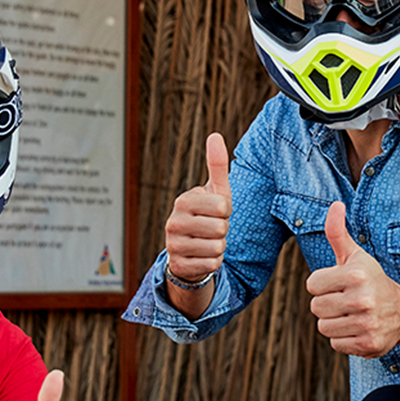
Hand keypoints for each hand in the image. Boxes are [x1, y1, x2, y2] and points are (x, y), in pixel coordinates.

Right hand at [162, 132, 231, 283]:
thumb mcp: (215, 192)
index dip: (226, 212)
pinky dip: (213, 263)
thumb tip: (215, 135)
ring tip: (207, 242)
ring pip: (218, 248)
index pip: (222, 207)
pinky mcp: (179, 266)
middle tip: (211, 230)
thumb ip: (217, 165)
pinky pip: (212, 265)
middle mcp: (173, 222)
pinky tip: (202, 257)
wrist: (190, 250)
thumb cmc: (208, 216)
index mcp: (183, 201)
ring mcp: (173, 245)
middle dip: (223, 231)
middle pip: (221, 229)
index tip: (216, 213)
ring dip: (219, 248)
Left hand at [307, 201, 399, 357]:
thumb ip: (338, 232)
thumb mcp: (355, 255)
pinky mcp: (369, 344)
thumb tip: (335, 205)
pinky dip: (344, 338)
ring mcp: (367, 323)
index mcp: (356, 274)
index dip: (323, 284)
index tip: (340, 284)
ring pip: (324, 327)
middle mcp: (363, 299)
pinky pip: (336, 344)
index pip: (312, 285)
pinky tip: (358, 328)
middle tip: (346, 300)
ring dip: (334, 322)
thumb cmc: (371, 280)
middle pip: (316, 308)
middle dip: (328, 304)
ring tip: (352, 315)